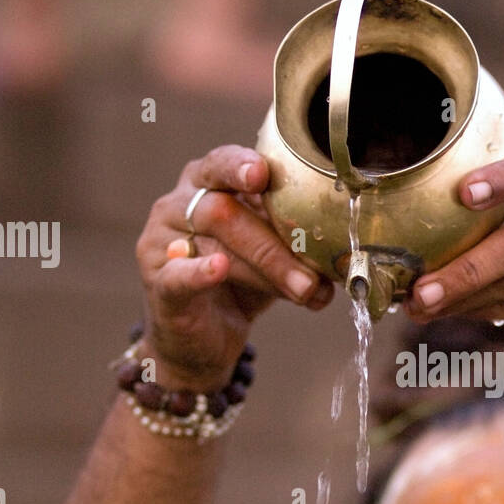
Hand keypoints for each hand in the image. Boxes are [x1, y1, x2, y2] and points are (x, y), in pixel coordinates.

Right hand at [135, 145, 332, 389]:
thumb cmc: (240, 285)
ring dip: (266, 269)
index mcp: (206, 184)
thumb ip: (297, 245)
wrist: (204, 339)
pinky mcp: (158, 282)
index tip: (263, 174)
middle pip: (226, 211)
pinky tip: (219, 269)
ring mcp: (162, 242)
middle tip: (312, 276)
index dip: (242, 164)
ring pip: (215, 244)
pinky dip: (201, 272)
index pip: (222, 163)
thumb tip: (345, 257)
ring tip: (303, 291)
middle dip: (276, 244)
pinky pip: (178, 274)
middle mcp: (177, 205)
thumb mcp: (272, 257)